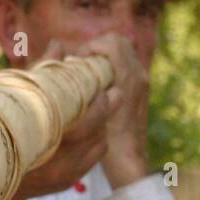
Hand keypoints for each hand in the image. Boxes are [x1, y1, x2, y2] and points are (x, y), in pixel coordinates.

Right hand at [0, 49, 122, 199]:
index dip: (93, 98)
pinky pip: (95, 155)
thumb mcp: (12, 98)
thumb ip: (40, 73)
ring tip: (97, 108)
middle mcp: (55, 162)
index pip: (80, 117)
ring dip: (100, 124)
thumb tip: (59, 45)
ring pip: (98, 143)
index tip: (98, 83)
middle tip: (112, 92)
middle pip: (93, 130)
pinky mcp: (68, 181)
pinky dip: (97, 140)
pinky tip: (90, 129)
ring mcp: (63, 174)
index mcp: (41, 140)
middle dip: (105, 108)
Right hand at [84, 32, 150, 188]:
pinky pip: (125, 65)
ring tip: (86, 73)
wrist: (128, 158)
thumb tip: (57, 46)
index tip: (76, 62)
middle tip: (80, 64)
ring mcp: (142, 81)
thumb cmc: (105, 138)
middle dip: (96, 48)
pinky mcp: (141, 89)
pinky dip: (110, 66)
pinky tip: (96, 85)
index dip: (89, 47)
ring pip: (123, 51)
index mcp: (128, 77)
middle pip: (118, 41)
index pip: (110, 43)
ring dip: (103, 56)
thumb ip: (71, 78)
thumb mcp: (84, 108)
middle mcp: (138, 75)